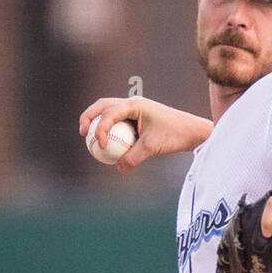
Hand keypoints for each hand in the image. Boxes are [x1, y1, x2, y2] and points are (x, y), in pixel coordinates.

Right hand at [77, 97, 212, 173]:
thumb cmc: (173, 135)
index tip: (100, 145)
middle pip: (102, 106)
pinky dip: (109, 132)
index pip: (109, 112)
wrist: (190, 131)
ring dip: (97, 124)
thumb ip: (133, 158)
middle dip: (88, 117)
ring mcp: (134, 110)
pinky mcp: (137, 119)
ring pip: (108, 113)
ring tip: (89, 140)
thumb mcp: (152, 148)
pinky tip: (106, 147)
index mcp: (134, 104)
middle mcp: (132, 103)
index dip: (100, 128)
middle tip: (81, 134)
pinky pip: (118, 124)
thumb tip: (118, 169)